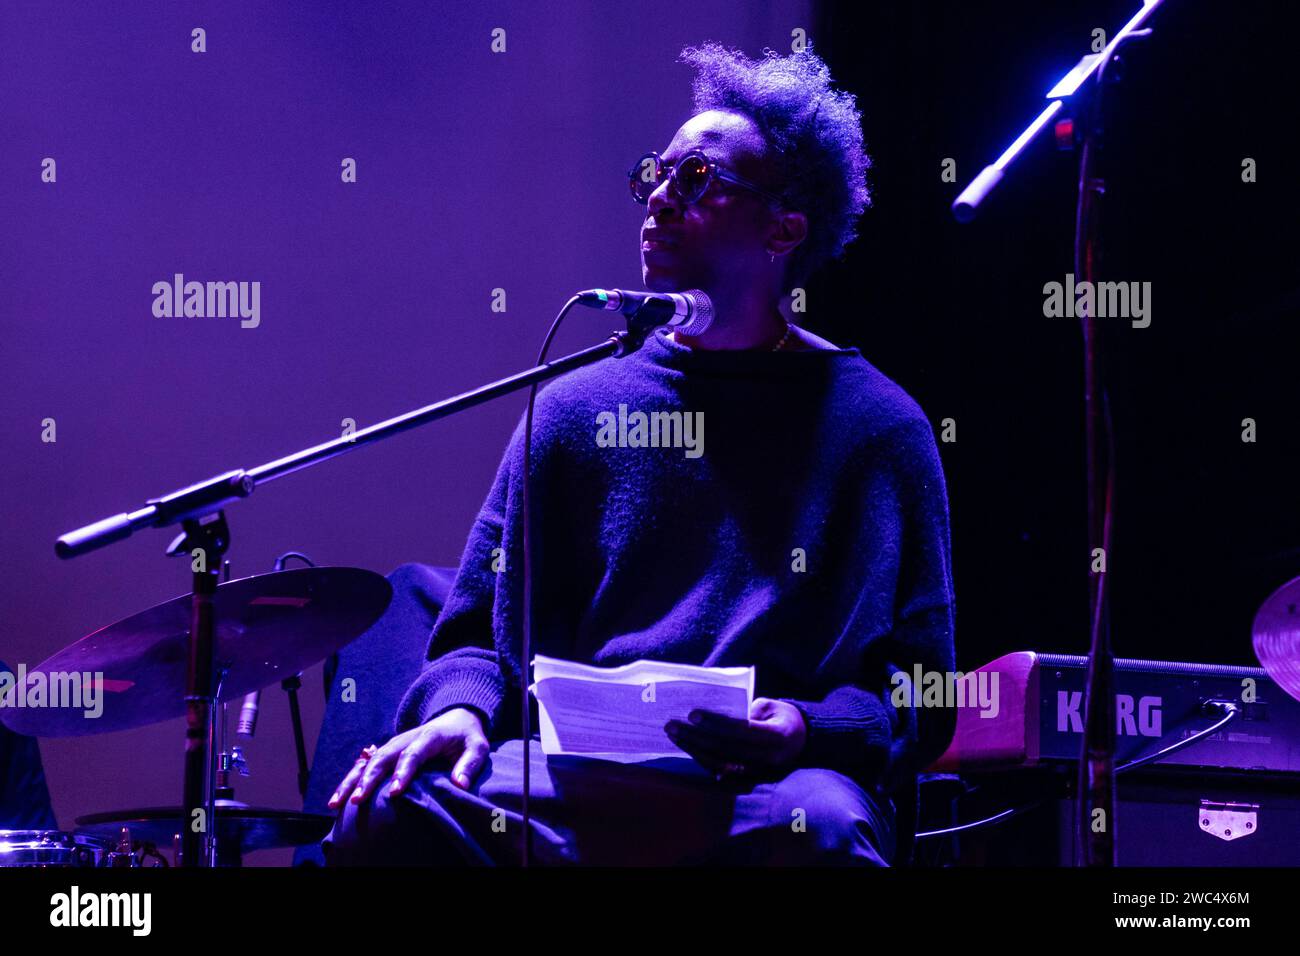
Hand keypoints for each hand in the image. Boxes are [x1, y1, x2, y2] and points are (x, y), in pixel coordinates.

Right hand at [327, 707, 489, 809]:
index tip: (396, 792)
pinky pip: (365, 765)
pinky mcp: (388, 751)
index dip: (403, 772)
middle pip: (383, 758)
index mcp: (429, 737)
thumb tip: (459, 784)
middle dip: (368, 779)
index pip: (413, 754)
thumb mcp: (478, 746)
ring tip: (335, 803)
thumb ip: (470, 764)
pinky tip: (337, 797)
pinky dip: (351, 779)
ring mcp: (394, 745)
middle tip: (357, 801)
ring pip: (368, 762)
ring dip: (351, 781)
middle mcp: (406, 739)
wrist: (455, 716)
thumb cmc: (467, 736)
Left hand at [664, 697, 806, 779]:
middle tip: (672, 724)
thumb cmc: (781, 717)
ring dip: (693, 749)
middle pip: (726, 749)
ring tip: (673, 734)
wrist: (801, 743)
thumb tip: (713, 714)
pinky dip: (701, 760)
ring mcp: (758, 773)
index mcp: (778, 737)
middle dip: (696, 736)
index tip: (692, 714)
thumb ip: (745, 711)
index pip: (742, 730)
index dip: (716, 723)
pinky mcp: (749, 780)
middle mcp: (769, 759)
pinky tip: (685, 748)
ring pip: (719, 763)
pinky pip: (720, 772)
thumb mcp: (770, 706)